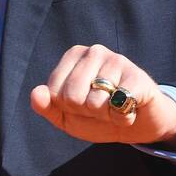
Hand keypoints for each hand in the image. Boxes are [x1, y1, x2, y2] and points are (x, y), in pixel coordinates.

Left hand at [31, 44, 175, 145]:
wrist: (139, 123)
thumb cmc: (98, 115)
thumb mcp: (67, 116)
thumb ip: (47, 106)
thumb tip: (36, 94)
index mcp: (73, 56)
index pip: (55, 92)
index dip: (68, 107)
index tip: (82, 103)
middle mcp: (94, 52)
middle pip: (73, 96)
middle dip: (86, 111)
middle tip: (101, 107)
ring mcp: (117, 61)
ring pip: (95, 103)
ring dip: (106, 116)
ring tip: (115, 107)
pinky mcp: (137, 77)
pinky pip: (118, 107)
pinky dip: (122, 118)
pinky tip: (130, 109)